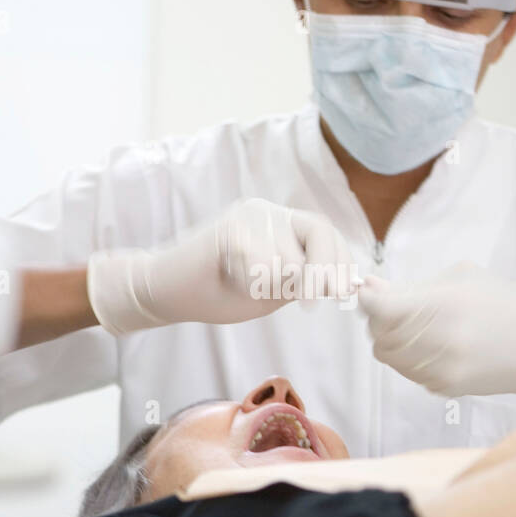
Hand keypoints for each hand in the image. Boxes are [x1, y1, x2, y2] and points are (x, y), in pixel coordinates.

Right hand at [88, 198, 354, 334]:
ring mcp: (248, 214)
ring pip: (289, 258)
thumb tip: (347, 284)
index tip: (342, 294)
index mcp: (282, 225)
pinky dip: (252, 282)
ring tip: (245, 285)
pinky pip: (261, 263)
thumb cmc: (220, 294)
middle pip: (319, 231)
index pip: (327, 234)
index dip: (340, 263)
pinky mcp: (230, 226)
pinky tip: (233, 280)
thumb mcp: (274, 291)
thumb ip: (306, 283)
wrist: (168, 294)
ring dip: (273, 285)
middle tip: (309, 304)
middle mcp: (269, 212)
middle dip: (322, 272)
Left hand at [357, 261, 515, 403]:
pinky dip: (410, 358)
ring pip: (389, 357)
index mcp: (443, 306)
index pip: (380, 308)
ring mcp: (441, 369)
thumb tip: (370, 286)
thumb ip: (413, 286)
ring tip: (419, 326)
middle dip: (379, 319)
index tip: (367, 291)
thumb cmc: (504, 304)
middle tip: (394, 307)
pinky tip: (434, 346)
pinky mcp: (445, 388)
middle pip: (379, 335)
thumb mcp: (461, 279)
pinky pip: (408, 372)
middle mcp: (439, 341)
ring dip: (393, 340)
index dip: (367, 299)